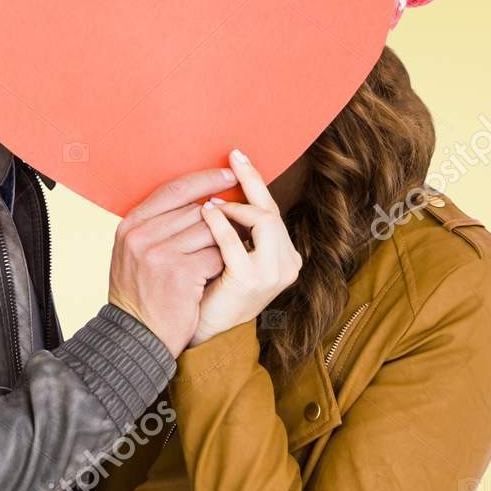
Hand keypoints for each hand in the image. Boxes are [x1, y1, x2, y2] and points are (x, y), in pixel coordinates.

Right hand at [108, 167, 233, 355]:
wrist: (134, 339)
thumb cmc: (140, 296)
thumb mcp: (134, 254)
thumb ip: (156, 226)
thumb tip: (198, 202)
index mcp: (129, 225)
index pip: (173, 189)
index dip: (204, 180)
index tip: (227, 176)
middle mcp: (141, 236)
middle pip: (196, 210)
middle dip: (220, 218)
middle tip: (237, 225)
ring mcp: (159, 254)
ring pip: (210, 231)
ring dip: (224, 243)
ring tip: (229, 253)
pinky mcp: (180, 273)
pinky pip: (216, 256)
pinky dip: (223, 264)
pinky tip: (221, 274)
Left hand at [191, 149, 301, 346]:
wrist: (203, 333)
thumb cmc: (211, 291)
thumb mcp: (230, 255)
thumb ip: (235, 229)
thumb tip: (219, 186)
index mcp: (284, 256)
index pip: (272, 211)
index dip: (256, 183)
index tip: (238, 158)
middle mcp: (288, 264)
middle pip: (272, 210)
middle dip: (252, 180)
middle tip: (233, 157)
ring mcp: (273, 274)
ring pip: (265, 221)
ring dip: (236, 206)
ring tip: (211, 201)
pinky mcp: (252, 281)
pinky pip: (235, 243)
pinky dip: (220, 224)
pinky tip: (205, 213)